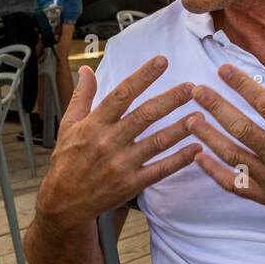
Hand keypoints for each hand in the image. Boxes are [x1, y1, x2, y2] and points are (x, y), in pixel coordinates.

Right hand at [38, 56, 198, 226]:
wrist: (63, 201)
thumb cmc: (66, 161)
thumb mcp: (68, 125)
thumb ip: (82, 96)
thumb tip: (86, 70)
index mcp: (94, 124)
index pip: (122, 94)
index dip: (143, 77)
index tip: (161, 62)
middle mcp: (108, 142)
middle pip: (145, 115)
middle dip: (170, 100)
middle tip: (191, 87)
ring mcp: (121, 164)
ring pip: (157, 142)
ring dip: (180, 128)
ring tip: (201, 115)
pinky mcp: (131, 184)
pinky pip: (160, 170)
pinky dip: (180, 160)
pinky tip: (196, 148)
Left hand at [189, 63, 264, 213]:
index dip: (242, 85)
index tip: (223, 69)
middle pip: (242, 128)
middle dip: (216, 107)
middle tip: (196, 91)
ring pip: (232, 154)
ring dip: (208, 136)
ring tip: (189, 119)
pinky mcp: (263, 197)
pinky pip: (233, 184)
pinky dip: (213, 171)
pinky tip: (197, 157)